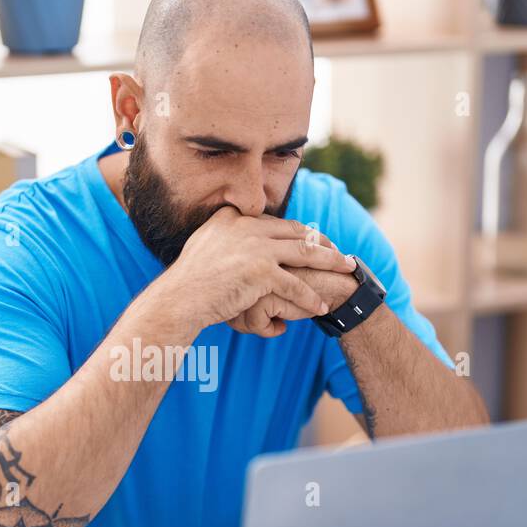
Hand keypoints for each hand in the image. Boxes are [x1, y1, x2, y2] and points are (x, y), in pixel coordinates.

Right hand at [150, 207, 356, 334]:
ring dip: (330, 263)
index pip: (278, 222)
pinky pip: (295, 286)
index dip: (301, 232)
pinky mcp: (261, 272)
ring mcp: (256, 248)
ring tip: (347, 271)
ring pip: (305, 254)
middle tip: (342, 253)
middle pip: (297, 232)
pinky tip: (321, 307)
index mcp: (234, 219)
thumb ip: (222, 233)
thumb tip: (230, 220)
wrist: (179, 299)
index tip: (317, 239)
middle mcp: (247, 227)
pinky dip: (310, 297)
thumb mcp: (203, 245)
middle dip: (324, 243)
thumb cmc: (187, 280)